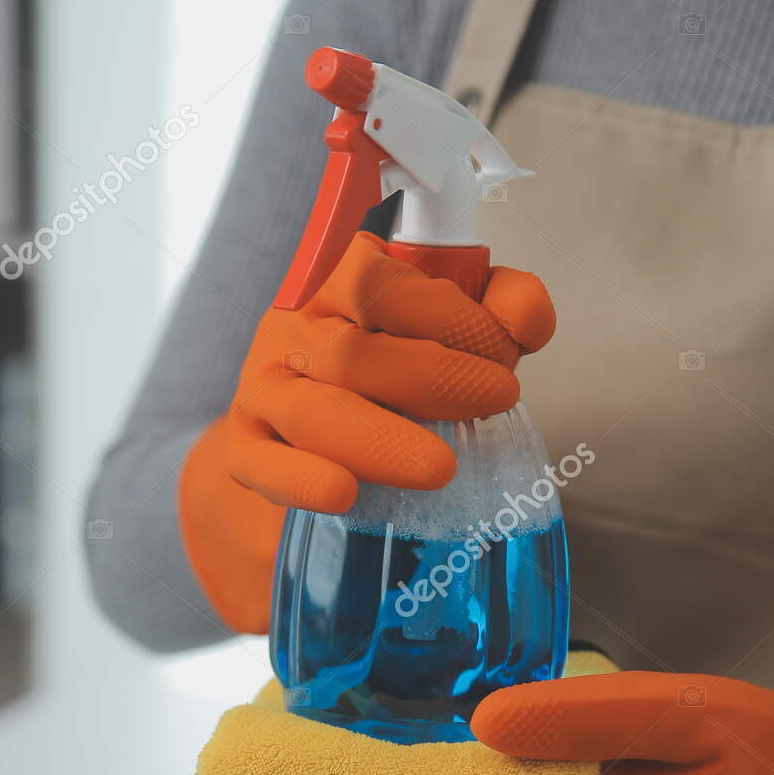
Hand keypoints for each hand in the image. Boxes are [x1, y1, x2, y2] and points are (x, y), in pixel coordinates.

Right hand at [179, 232, 554, 631]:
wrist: (311, 425)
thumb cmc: (396, 366)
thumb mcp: (451, 324)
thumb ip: (498, 308)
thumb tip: (529, 321)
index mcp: (339, 278)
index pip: (386, 284)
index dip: (453, 317)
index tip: (505, 354)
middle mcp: (293, 326)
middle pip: (353, 353)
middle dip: (433, 377)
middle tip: (494, 399)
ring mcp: (263, 389)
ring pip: (313, 412)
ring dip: (378, 439)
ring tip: (441, 468)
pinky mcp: (244, 448)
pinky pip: (262, 465)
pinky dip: (300, 480)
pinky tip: (342, 495)